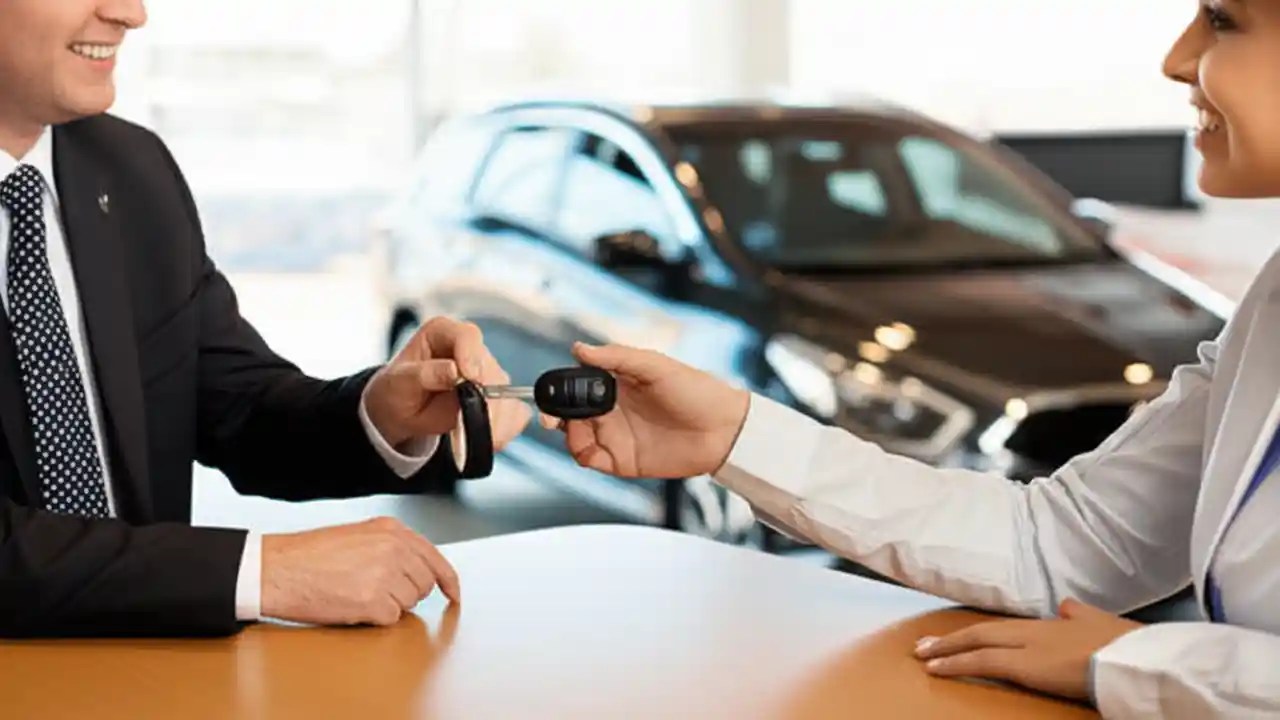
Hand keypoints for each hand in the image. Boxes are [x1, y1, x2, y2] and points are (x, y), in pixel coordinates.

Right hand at [260, 517, 459, 625]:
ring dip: (388, 605)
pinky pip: (391, 619)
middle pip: (424, 584)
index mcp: (392, 530)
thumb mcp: (359, 536)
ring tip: (356, 592)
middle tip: (376, 592)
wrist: (278, 568)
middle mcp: (394, 548)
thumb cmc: (310, 555)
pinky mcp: (373, 600)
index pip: (434, 558)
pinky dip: (374, 618)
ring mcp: (385, 574)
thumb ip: (391, 547)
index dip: (448, 580)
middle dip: (407, 594)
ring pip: (409, 603)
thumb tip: (415, 571)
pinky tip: (351, 604)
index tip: (454, 594)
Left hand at [365, 317, 529, 451]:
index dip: (472, 356)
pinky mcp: (500, 398)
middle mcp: (471, 351)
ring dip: (491, 421)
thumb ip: (424, 374)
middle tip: (465, 422)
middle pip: (492, 371)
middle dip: (482, 400)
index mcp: (445, 334)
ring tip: (466, 434)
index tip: (470, 377)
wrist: (401, 412)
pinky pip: (514, 414)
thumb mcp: (399, 382)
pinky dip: (501, 431)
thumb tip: (453, 371)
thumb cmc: (398, 389)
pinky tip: (480, 437)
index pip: (468, 336)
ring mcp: (489, 375)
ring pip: (507, 396)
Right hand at [544, 342, 749, 478]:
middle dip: (556, 416)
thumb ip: (616, 357)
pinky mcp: (624, 461)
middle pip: (570, 414)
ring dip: (568, 436)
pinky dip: (582, 456)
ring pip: (576, 438)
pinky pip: (593, 460)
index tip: (551, 393)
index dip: (560, 390)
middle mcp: (613, 410)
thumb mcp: (655, 366)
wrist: (724, 430)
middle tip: (554, 418)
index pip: (577, 386)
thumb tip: (579, 348)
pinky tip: (588, 449)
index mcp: (617, 384)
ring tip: (577, 433)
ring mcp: (617, 436)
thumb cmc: (696, 391)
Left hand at [914, 599, 1142, 700]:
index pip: (1007, 626)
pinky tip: (935, 668)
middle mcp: (1036, 629)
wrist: (1137, 659)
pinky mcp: (1025, 665)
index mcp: (1055, 623)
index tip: (959, 635)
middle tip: (924, 644)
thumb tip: (1067, 606)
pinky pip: (981, 662)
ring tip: (921, 654)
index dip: (980, 631)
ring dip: (947, 648)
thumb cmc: (1128, 647)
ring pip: (977, 641)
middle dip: (953, 638)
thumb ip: (1081, 615)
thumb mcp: (1103, 623)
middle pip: (984, 629)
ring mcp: (1028, 645)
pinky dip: (955, 663)